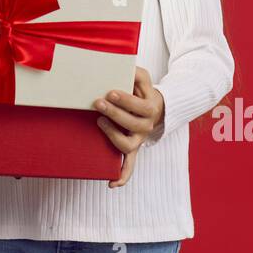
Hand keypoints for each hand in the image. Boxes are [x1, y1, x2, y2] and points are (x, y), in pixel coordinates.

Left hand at [93, 66, 163, 188]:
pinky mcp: (132, 149)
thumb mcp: (143, 78)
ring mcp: (138, 140)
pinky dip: (122, 176)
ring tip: (99, 122)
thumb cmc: (143, 91)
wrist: (155, 108)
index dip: (126, 101)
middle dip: (115, 113)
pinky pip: (129, 166)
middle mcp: (146, 127)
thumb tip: (125, 68)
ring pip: (128, 145)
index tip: (111, 93)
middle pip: (132, 124)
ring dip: (113, 136)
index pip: (139, 107)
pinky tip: (112, 184)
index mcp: (150, 109)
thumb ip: (136, 73)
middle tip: (98, 102)